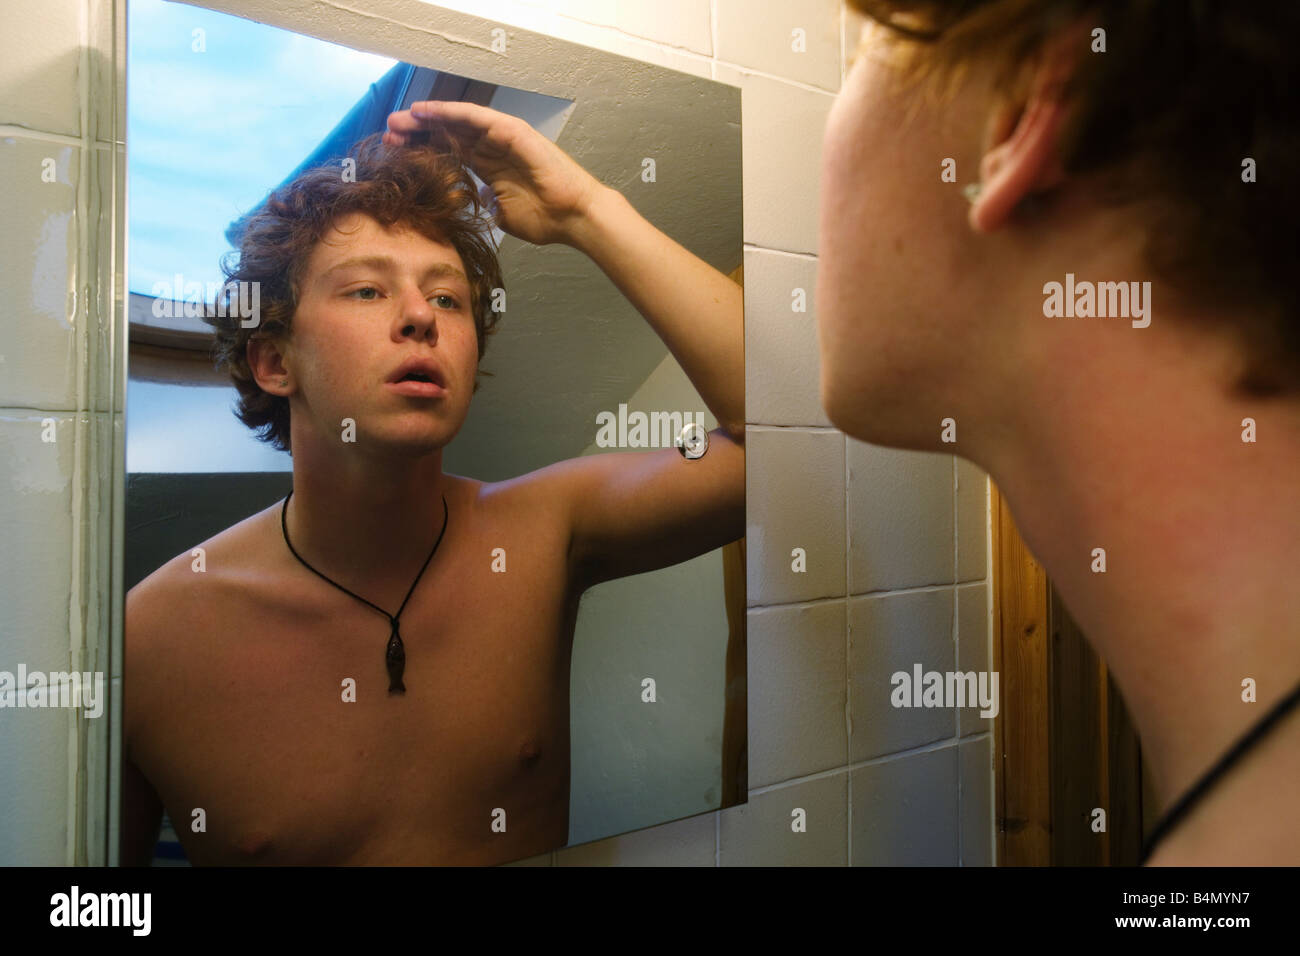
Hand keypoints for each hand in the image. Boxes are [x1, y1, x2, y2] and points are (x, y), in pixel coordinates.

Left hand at [384, 100, 604, 246]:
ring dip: (428, 118)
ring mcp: (503, 137)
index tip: (395, 153)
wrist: (573, 217)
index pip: (449, 152)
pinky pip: (477, 117)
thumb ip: (488, 204)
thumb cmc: (546, 220)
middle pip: (448, 133)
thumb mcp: (504, 215)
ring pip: (458, 122)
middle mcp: (494, 147)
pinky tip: (428, 112)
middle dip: (418, 131)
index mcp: (490, 166)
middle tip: (388, 131)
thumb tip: (478, 201)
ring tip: (400, 119)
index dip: (422, 150)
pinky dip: (451, 113)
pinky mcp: (513, 131)